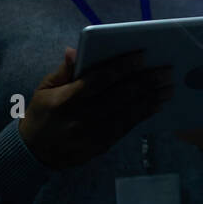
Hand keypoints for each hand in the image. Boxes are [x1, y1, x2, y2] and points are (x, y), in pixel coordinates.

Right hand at [18, 47, 173, 169]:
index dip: (122, 67)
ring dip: (151, 99)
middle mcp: (81, 117)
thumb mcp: (44, 89)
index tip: (142, 56)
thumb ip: (64, 70)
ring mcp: (92, 134)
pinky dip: (143, 115)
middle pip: (119, 96)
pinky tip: (156, 105)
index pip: (98, 80)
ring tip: (168, 88)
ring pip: (127, 113)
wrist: (34, 153)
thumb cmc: (42, 113)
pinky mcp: (101, 145)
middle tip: (166, 71)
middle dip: (145, 82)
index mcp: (65, 99)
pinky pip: (126, 128)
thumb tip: (75, 50)